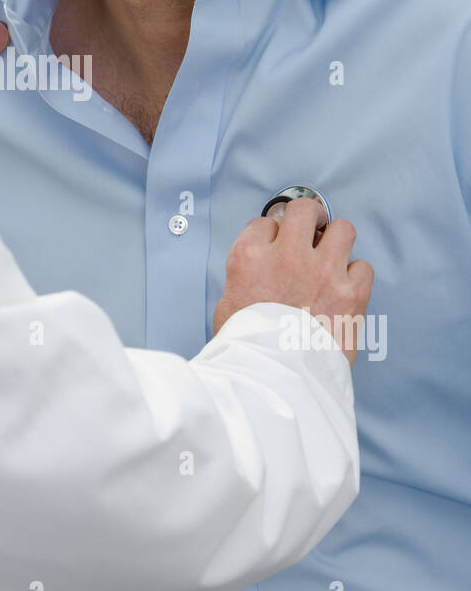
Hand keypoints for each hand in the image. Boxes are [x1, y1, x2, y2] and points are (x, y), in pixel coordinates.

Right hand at [212, 199, 373, 366]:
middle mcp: (286, 256)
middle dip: (308, 218)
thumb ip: (243, 279)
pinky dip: (356, 276)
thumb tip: (258, 271)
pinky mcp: (351, 293)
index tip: (277, 243)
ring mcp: (322, 271)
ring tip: (332, 258)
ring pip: (343, 229)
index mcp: (249, 258)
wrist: (276, 381)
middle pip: (304, 209)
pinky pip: (363, 267)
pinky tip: (345, 289)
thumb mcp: (226, 307)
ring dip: (337, 241)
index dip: (273, 233)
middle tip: (311, 231)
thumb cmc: (247, 350)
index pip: (265, 222)